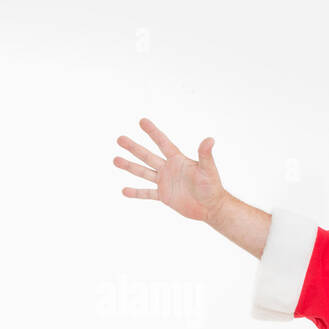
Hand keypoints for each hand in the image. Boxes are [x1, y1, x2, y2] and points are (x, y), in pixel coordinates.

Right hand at [114, 118, 228, 222]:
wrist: (211, 208)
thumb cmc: (213, 187)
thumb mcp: (208, 170)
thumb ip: (205, 155)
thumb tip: (210, 139)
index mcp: (178, 160)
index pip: (163, 143)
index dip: (153, 132)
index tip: (142, 121)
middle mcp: (169, 169)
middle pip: (148, 156)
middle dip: (134, 148)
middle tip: (119, 139)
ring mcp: (165, 182)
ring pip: (144, 172)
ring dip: (130, 167)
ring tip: (115, 160)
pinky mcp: (164, 196)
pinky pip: (147, 193)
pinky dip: (136, 193)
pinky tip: (124, 191)